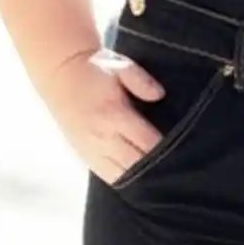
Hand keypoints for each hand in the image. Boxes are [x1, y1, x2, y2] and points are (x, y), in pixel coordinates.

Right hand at [34, 48, 165, 184]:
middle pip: (138, 164)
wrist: (60, 74)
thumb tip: (159, 96)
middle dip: (158, 166)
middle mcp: (102, 137)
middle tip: (177, 165)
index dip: (167, 149)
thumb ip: (141, 80)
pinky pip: (108, 176)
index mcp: (114, 114)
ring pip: (123, 175)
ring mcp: (91, 149)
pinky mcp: (84, 154)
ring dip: (142, 177)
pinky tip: (139, 178)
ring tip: (160, 174)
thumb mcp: (119, 64)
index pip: (148, 143)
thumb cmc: (94, 68)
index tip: (183, 149)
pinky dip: (125, 179)